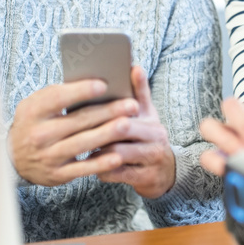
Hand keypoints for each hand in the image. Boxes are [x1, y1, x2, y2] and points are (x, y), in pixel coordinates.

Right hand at [8, 79, 139, 186]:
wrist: (12, 158)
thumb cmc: (34, 122)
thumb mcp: (37, 104)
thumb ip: (60, 94)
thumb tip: (95, 84)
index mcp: (33, 111)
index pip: (59, 98)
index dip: (81, 91)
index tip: (104, 84)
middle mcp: (39, 134)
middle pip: (78, 120)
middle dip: (107, 111)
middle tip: (131, 104)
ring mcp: (48, 156)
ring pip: (83, 143)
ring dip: (107, 134)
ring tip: (128, 124)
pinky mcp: (57, 174)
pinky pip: (82, 168)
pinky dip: (100, 163)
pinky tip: (118, 156)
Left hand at [97, 66, 176, 198]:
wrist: (165, 174)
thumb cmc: (148, 140)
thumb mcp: (147, 116)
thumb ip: (140, 92)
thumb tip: (134, 65)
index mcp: (153, 121)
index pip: (127, 111)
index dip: (106, 109)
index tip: (85, 106)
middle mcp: (156, 139)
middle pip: (122, 130)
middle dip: (99, 129)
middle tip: (78, 128)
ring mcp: (153, 160)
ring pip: (117, 153)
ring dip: (98, 150)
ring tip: (84, 147)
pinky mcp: (146, 179)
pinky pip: (118, 173)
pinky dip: (102, 170)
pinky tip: (92, 166)